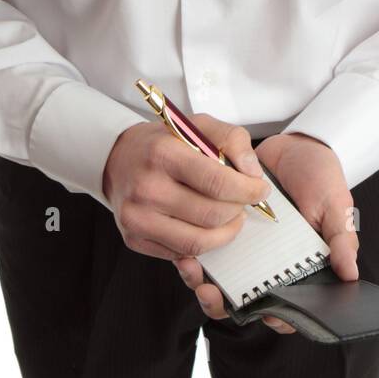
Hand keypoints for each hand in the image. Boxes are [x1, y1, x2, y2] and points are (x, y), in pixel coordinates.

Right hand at [101, 113, 273, 269]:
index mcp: (163, 153)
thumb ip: (231, 139)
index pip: (217, 182)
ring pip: (198, 242)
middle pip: (211, 215)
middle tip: (243, 202)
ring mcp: (138, 217)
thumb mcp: (197, 125)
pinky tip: (205, 226)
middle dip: (238, 210)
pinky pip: (181, 252)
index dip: (248, 190)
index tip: (260, 190)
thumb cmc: (162, 143)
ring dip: (225, 233)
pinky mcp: (134, 239)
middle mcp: (147, 187)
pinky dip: (202, 244)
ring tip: (230, 217)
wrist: (118, 160)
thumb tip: (252, 172)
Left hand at [173, 132, 359, 334]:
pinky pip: (206, 253)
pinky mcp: (223, 230)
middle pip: (245, 302)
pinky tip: (185, 253)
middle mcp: (269, 265)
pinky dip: (193, 257)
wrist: (294, 145)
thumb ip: (342, 239)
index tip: (266, 315)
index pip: (289, 308)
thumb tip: (350, 273)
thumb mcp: (336, 206)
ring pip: (221, 283)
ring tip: (194, 273)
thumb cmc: (320, 179)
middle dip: (224, 305)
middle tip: (212, 295)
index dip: (278, 318)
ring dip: (203, 285)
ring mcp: (245, 251)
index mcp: (300, 268)